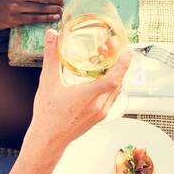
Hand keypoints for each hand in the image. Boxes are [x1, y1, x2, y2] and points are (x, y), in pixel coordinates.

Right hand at [30, 30, 131, 147]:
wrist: (48, 139)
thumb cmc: (47, 114)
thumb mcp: (47, 82)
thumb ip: (51, 56)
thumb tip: (52, 34)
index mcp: (87, 96)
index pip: (113, 79)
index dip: (123, 64)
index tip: (126, 51)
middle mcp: (98, 106)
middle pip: (118, 81)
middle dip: (118, 62)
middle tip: (111, 48)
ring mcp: (101, 112)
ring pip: (116, 89)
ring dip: (115, 73)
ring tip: (105, 59)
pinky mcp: (100, 116)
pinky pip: (112, 96)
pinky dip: (112, 84)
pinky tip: (101, 76)